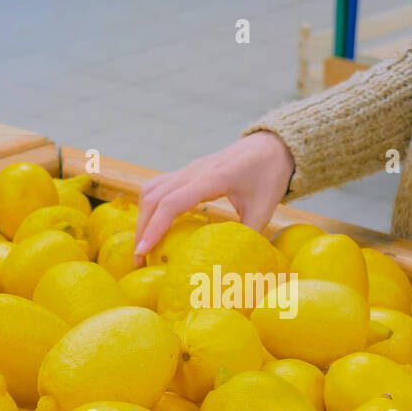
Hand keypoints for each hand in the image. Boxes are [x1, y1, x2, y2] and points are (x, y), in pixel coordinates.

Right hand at [134, 132, 294, 265]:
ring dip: (142, 216)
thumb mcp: (264, 209)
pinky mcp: (188, 171)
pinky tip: (154, 225)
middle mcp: (194, 170)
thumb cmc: (269, 175)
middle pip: (153, 197)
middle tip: (139, 259)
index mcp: (212, 178)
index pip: (172, 203)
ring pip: (151, 189)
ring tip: (144, 244)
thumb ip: (247, 235)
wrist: (272, 146)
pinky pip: (159, 185)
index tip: (143, 252)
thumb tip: (233, 264)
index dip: (154, 228)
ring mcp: (189, 168)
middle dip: (141, 228)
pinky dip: (151, 206)